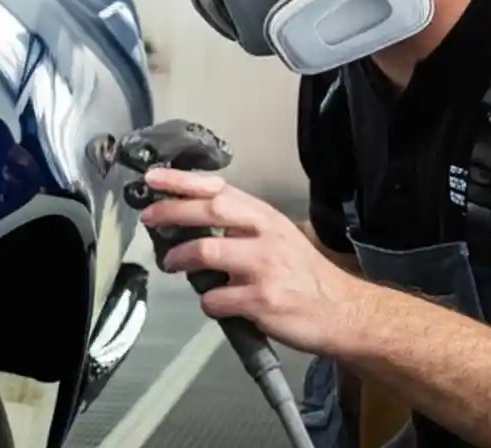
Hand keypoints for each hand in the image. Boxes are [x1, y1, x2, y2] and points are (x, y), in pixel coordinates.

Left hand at [140, 168, 366, 354]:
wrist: (342, 311)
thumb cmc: (301, 273)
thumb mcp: (275, 234)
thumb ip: (239, 223)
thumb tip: (188, 214)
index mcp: (265, 217)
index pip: (219, 190)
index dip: (182, 182)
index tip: (153, 179)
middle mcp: (265, 236)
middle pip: (209, 213)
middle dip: (171, 212)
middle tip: (148, 217)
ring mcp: (263, 268)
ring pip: (205, 254)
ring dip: (179, 259)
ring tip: (171, 263)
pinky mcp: (261, 301)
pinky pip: (215, 299)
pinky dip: (207, 302)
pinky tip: (217, 303)